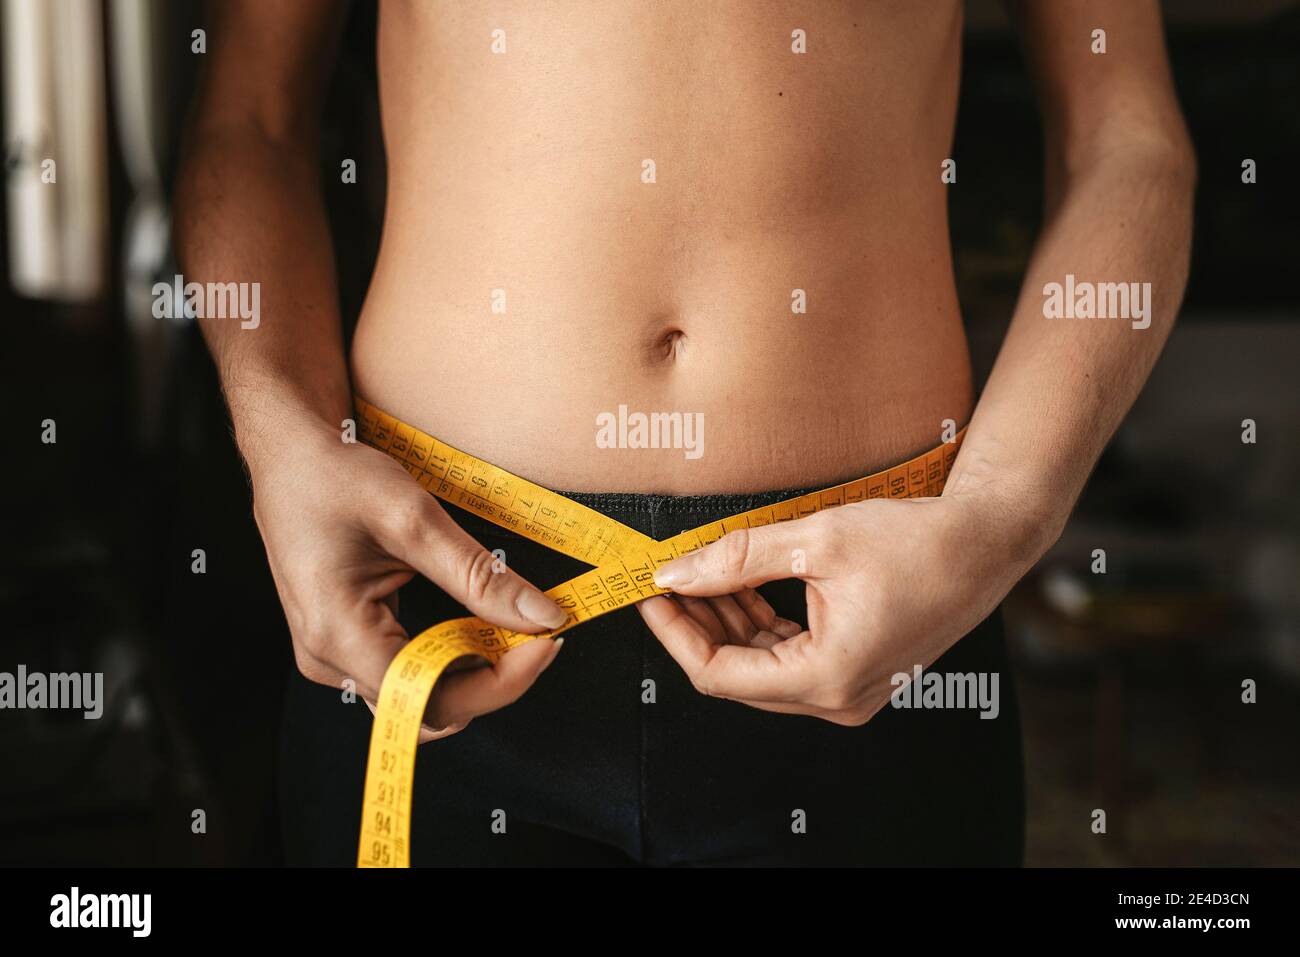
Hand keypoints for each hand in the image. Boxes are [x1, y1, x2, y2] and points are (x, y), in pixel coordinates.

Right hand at [249, 414, 567, 741]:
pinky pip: (406, 671)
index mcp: (337, 633)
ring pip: (419, 696)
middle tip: (541, 634)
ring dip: (474, 672)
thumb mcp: (414, 518)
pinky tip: (479, 623)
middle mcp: (328, 659)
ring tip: (514, 628)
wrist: (289, 456)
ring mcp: (333, 655)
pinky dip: (451, 656)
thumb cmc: (336, 476)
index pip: (428, 697)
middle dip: (493, 681)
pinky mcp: (345, 642)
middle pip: (427, 708)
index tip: (546, 645)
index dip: (497, 685)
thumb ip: (480, 576)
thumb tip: (542, 618)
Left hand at [637, 490, 1044, 724]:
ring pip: (761, 667)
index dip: (676, 635)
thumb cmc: (912, 541)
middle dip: (697, 625)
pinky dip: (761, 625)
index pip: (718, 675)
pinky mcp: (856, 674)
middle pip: (737, 675)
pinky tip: (742, 585)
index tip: (651, 595)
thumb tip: (674, 574)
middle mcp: (837, 700)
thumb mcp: (814, 541)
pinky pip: (790, 659)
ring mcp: (849, 693)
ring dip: (728, 623)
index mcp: (826, 678)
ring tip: (703, 573)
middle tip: (670, 577)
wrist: (985, 544)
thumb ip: (736, 560)